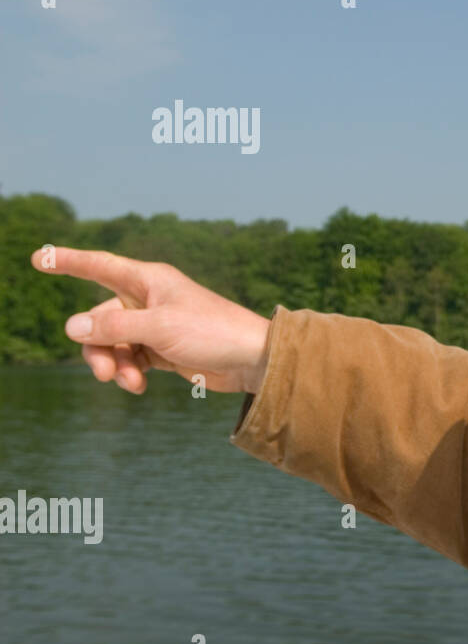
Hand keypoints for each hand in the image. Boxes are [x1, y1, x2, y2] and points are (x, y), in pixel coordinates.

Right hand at [30, 247, 272, 394]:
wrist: (254, 360)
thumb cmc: (213, 333)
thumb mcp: (160, 328)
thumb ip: (115, 328)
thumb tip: (72, 327)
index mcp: (148, 280)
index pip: (99, 265)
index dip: (68, 261)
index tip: (38, 257)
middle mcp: (148, 299)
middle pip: (99, 319)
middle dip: (97, 347)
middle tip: (105, 374)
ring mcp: (154, 325)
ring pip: (112, 343)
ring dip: (114, 364)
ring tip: (130, 383)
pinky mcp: (162, 349)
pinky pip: (129, 359)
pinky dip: (128, 372)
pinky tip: (138, 386)